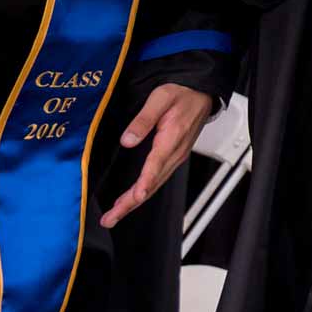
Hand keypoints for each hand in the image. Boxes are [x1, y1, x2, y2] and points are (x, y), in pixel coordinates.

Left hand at [100, 83, 214, 229]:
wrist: (201, 93)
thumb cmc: (181, 93)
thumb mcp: (160, 98)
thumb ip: (143, 119)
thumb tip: (127, 141)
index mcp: (172, 138)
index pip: (156, 164)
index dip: (145, 182)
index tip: (135, 197)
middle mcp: (175, 152)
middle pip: (152, 183)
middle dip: (130, 203)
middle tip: (110, 218)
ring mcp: (176, 157)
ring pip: (154, 185)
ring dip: (134, 202)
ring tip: (114, 215)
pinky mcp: (173, 158)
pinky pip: (158, 180)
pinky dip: (143, 193)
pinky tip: (131, 199)